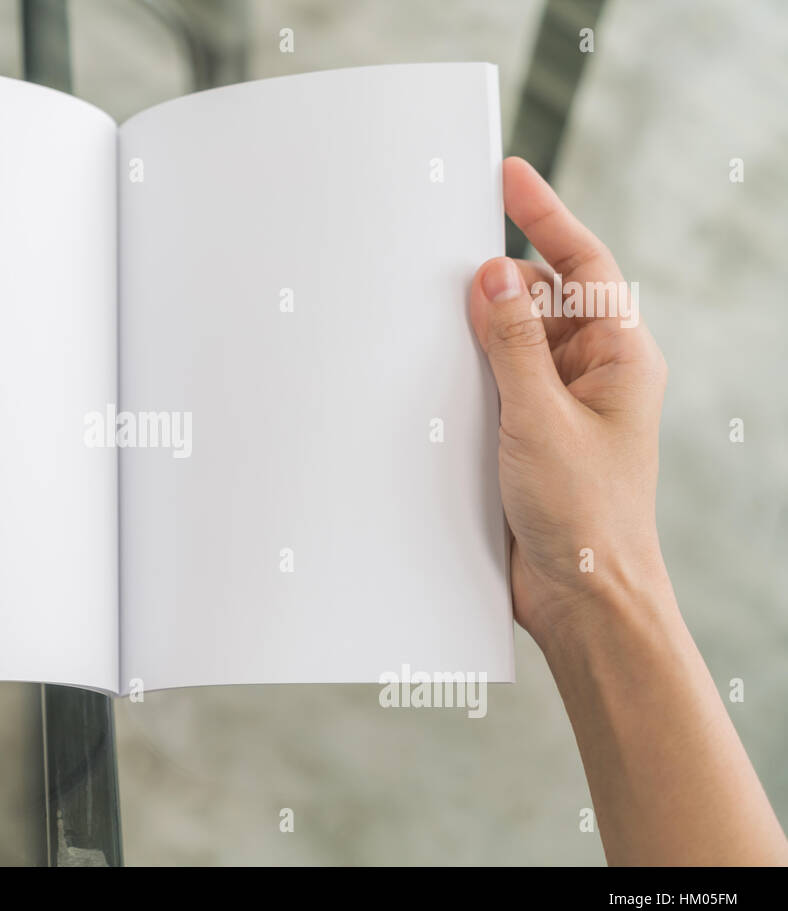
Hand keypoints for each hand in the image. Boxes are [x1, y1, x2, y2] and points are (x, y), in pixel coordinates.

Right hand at [468, 157, 669, 646]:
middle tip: (444, 243)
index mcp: (618, 358)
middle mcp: (589, 375)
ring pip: (508, 343)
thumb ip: (513, 343)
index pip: (583, 266)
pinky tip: (430, 374)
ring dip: (474, 329)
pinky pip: (490, 385)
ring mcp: (555, 406)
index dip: (545, 216)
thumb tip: (495, 274)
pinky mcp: (523, 437)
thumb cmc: (588, 518)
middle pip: (540, 298)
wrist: (583, 598)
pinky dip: (462, 373)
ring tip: (429, 310)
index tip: (509, 176)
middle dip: (497, 274)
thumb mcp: (543, 419)